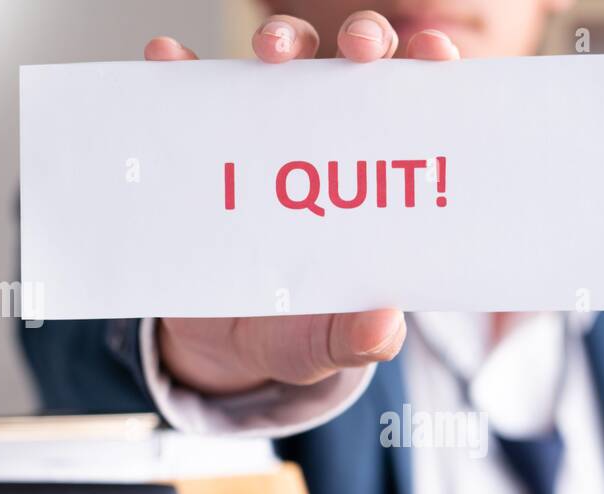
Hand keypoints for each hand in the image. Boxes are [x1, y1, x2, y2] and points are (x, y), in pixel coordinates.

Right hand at [146, 16, 460, 393]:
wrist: (220, 344)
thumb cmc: (293, 333)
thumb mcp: (325, 345)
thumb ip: (356, 339)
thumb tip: (383, 328)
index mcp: (378, 179)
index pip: (416, 108)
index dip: (431, 69)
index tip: (435, 53)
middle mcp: (331, 139)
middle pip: (357, 64)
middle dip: (365, 39)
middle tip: (359, 50)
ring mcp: (268, 133)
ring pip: (286, 58)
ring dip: (284, 39)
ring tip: (271, 54)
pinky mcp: (207, 141)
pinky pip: (192, 89)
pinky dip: (179, 68)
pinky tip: (169, 60)